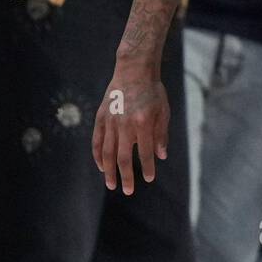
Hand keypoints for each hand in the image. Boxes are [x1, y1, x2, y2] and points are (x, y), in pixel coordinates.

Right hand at [92, 62, 170, 194]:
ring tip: (111, 184)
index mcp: (143, 124)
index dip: (148, 168)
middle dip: (126, 177)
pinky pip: (97, 140)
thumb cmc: (152, 91)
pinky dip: (98, 155)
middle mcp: (125, 125)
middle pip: (124, 158)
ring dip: (109, 171)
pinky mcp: (101, 117)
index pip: (145, 153)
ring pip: (108, 152)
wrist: (133, 71)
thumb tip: (161, 156)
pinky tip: (101, 166)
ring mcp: (111, 121)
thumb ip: (161, 135)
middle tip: (127, 191)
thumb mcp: (164, 112)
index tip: (149, 178)